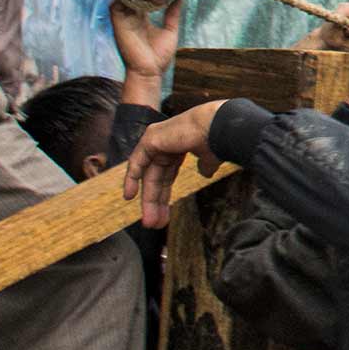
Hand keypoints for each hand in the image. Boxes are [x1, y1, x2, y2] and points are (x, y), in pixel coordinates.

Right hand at [110, 0, 183, 82]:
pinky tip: (144, 3)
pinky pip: (115, 6)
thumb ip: (172, 16)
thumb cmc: (159, 56)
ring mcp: (124, 20)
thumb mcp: (170, 32)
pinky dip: (126, 0)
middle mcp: (132, 17)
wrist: (149, 71)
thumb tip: (179, 0)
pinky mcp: (118, 25)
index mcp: (142, 18)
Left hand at [121, 100, 229, 229]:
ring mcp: (158, 140)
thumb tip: (205, 173)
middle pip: (157, 178)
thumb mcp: (210, 157)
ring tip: (149, 221)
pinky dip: (131, 179)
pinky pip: (137, 162)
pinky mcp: (151, 139)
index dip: (164, 195)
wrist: (217, 126)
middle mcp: (167, 143)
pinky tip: (129, 196)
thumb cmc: (219, 138)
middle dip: (156, 202)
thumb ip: (205, 165)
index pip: (168, 175)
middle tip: (155, 223)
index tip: (164, 214)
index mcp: (181, 146)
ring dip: (148, 199)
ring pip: (148, 175)